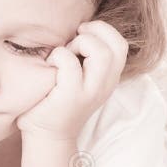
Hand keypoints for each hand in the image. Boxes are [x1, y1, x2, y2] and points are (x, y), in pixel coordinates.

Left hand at [16, 20, 128, 141]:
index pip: (121, 45)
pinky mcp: (71, 96)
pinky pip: (68, 62)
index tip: (81, 35)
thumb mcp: (79, 79)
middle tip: (73, 43)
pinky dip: (58, 56)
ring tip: (64, 54)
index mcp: (108, 80)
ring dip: (80, 44)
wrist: (46, 137)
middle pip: (116, 46)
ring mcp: (89, 92)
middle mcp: (104, 86)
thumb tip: (79, 29)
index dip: (103, 31)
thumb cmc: (56, 102)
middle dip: (93, 34)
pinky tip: (50, 65)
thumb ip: (86, 59)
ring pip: (101, 53)